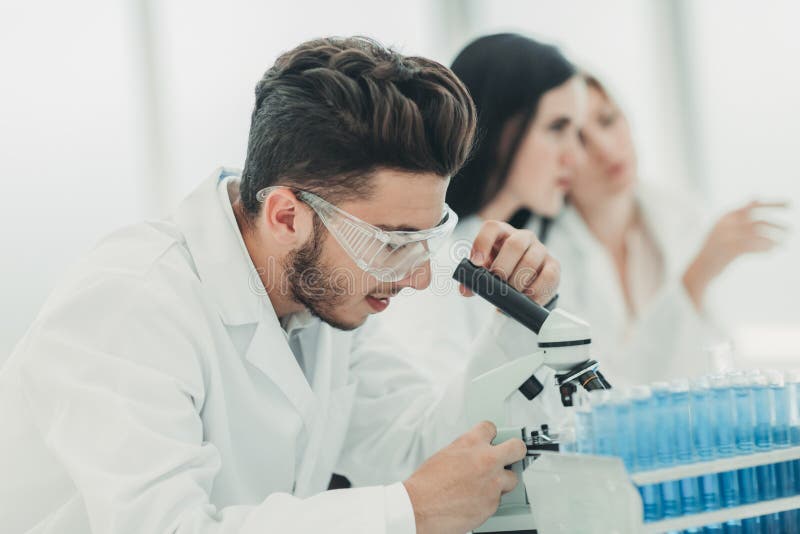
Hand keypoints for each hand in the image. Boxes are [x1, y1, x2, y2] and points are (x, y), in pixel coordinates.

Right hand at [403, 421, 526, 533]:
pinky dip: (490, 500)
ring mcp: (493, 482)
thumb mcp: (445, 455)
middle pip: (517, 448)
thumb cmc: (427, 484)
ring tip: (489, 486)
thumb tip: (472, 456)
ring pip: (512, 479)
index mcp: (471, 443)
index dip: (491, 434)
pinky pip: (499, 499)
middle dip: (515, 451)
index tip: (492, 439)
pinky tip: (477, 501)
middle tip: (512, 455)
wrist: (420, 507)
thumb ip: (465, 452)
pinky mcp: (493, 503)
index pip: (491, 428)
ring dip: (503, 481)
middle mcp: (486, 460)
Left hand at [461, 220, 559, 304]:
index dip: (482, 244)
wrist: (524, 283)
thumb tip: (466, 289)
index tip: (476, 263)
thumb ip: (473, 279)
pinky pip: (548, 276)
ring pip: (531, 260)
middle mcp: (523, 237)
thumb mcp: (485, 272)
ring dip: (518, 281)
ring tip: (511, 294)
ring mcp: (540, 250)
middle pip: (515, 244)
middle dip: (503, 267)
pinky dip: (536, 290)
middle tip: (497, 282)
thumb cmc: (502, 272)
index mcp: (502, 234)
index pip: (492, 228)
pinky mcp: (553, 266)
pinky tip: (527, 298)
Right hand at [683, 200, 787, 307]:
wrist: (700, 269)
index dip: (772, 204)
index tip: (789, 204)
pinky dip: (764, 248)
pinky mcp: (729, 250)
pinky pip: (753, 246)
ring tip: (783, 243)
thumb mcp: (725, 227)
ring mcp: (726, 236)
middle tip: (791, 230)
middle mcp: (725, 224)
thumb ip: (739, 214)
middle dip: (776, 224)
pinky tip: (771, 250)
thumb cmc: (715, 249)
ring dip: (773, 238)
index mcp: (725, 216)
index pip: (753, 206)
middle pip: (757, 219)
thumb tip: (756, 197)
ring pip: (757, 233)